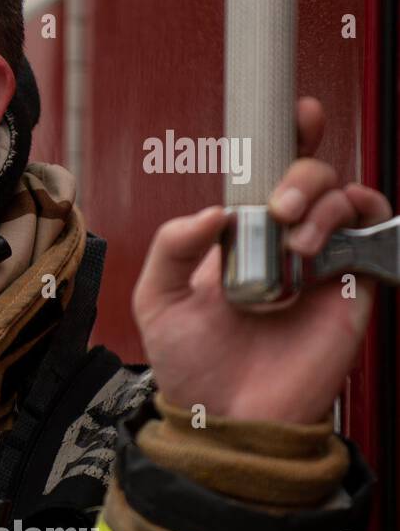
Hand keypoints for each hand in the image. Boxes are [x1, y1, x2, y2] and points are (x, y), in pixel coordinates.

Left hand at [133, 97, 391, 424]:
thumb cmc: (191, 364)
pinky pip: (373, 232)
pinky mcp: (351, 286)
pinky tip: (320, 246)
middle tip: (276, 209)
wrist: (224, 418)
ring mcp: (321, 261)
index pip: (267, 176)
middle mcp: (283, 242)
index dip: (287, 138)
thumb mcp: (157, 299)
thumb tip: (214, 210)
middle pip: (310, 175)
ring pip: (344, 196)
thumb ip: (171, 246)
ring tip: (295, 239)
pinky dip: (355, 220)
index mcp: (239, 237)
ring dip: (321, 200)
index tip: (295, 112)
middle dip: (300, 172)